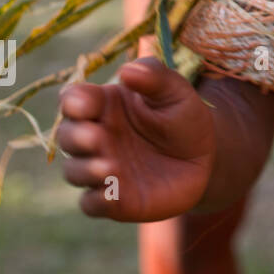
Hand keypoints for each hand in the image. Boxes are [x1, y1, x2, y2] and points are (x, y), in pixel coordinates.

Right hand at [57, 58, 214, 222]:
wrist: (205, 157)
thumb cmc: (183, 117)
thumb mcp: (176, 91)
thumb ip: (154, 77)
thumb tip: (127, 70)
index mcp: (103, 105)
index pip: (73, 99)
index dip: (74, 101)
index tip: (87, 104)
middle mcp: (95, 137)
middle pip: (67, 136)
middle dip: (77, 137)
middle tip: (97, 137)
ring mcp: (101, 168)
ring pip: (75, 171)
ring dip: (86, 170)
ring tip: (109, 167)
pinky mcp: (113, 199)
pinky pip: (92, 203)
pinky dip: (96, 200)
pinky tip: (111, 194)